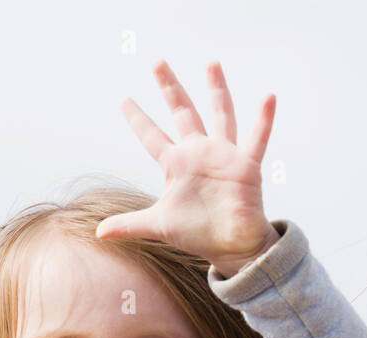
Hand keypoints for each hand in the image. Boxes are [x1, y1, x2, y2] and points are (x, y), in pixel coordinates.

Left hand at [95, 60, 280, 277]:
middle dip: (170, 87)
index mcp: (176, 164)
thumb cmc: (198, 234)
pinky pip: (256, 138)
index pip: (152, 136)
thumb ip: (129, 225)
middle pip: (182, 112)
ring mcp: (223, 156)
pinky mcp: (245, 166)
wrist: (230, 247)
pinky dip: (263, 119)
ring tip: (210, 63)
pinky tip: (268, 97)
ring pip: (220, 114)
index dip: (137, 118)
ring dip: (216, 89)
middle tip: (157, 62)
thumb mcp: (158, 225)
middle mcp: (198, 153)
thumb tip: (98, 233)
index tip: (123, 99)